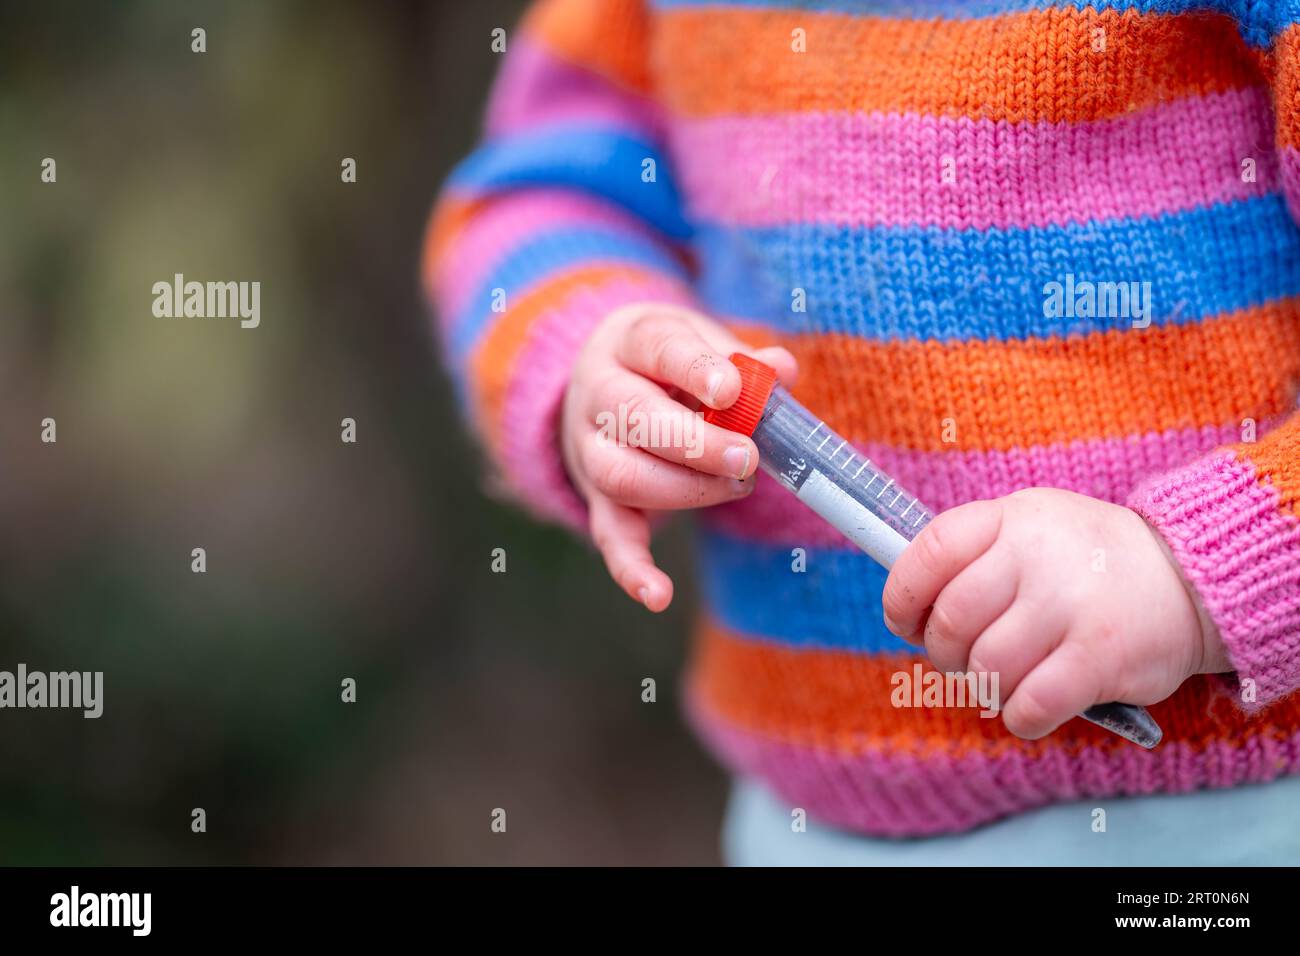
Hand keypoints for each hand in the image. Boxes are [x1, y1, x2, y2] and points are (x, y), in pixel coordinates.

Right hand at [561, 302, 795, 611]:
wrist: (603, 382)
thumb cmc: (669, 363)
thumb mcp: (702, 344)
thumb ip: (743, 360)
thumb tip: (782, 369)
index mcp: (629, 342)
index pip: (656, 348)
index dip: (693, 369)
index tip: (729, 390)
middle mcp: (598, 393)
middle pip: (632, 417)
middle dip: (693, 442)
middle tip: (746, 458)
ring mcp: (592, 450)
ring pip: (621, 475)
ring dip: (684, 490)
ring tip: (738, 485)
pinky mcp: (597, 498)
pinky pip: (609, 535)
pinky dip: (632, 569)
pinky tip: (658, 595)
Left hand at [881, 488, 1227, 739]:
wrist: (1189, 580)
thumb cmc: (1084, 563)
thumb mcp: (1028, 527)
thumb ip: (970, 556)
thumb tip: (904, 608)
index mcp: (1011, 518)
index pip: (932, 551)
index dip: (903, 595)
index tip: (906, 622)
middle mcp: (1038, 555)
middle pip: (951, 621)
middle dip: (946, 653)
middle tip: (968, 658)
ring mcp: (1070, 605)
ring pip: (986, 669)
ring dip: (989, 687)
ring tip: (1012, 677)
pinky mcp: (1100, 658)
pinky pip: (1028, 705)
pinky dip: (1020, 716)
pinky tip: (1034, 704)